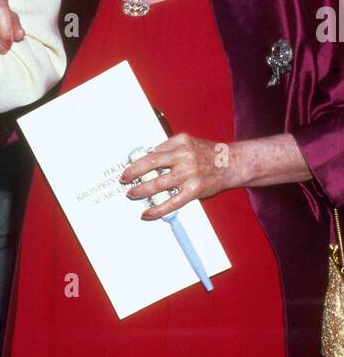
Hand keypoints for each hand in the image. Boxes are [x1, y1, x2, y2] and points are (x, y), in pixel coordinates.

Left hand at [119, 133, 235, 218]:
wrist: (232, 163)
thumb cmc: (209, 154)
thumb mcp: (188, 143)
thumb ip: (169, 149)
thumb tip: (148, 158)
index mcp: (180, 143)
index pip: (153, 152)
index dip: (137, 161)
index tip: (128, 168)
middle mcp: (184, 157)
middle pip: (151, 164)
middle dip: (133, 173)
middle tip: (124, 179)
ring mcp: (189, 174)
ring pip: (159, 183)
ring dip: (141, 190)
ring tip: (132, 194)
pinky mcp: (194, 190)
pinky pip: (172, 202)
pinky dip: (157, 209)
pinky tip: (148, 213)